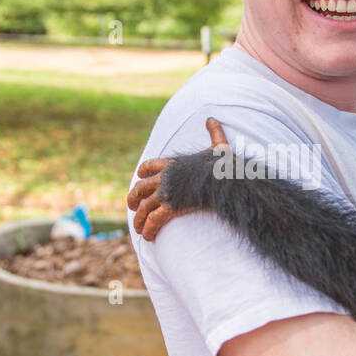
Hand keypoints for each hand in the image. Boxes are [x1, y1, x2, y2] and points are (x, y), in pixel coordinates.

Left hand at [127, 117, 227, 240]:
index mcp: (173, 163)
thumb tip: (212, 118)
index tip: (138, 176)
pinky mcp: (171, 207)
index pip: (150, 166)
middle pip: (141, 188)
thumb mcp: (218, 146)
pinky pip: (154, 219)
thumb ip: (214, 133)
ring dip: (139, 219)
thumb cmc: (223, 165)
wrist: (224, 179)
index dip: (143, 172)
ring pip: (144, 207)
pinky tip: (148, 237)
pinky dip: (149, 229)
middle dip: (134, 198)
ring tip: (138, 229)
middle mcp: (165, 177)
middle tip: (131, 206)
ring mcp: (167, 192)